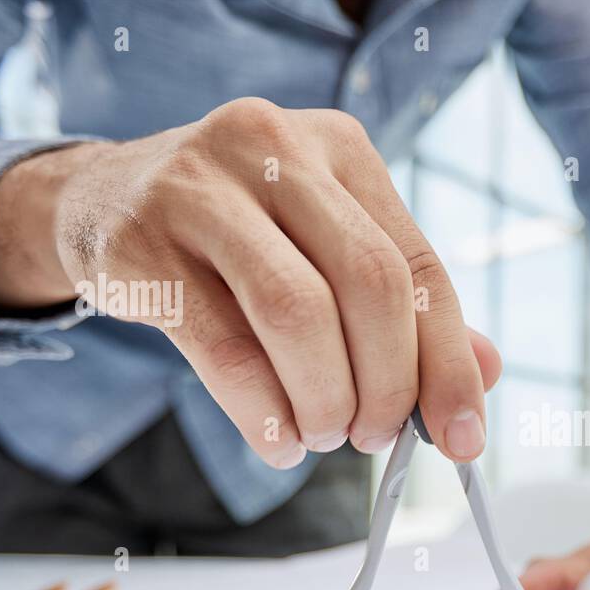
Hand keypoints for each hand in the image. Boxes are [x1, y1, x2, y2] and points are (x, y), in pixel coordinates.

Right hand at [0, 97, 498, 465]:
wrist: (102, 201)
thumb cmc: (242, 237)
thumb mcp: (329, 247)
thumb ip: (407, 306)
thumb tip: (488, 375)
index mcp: (342, 148)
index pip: (420, 264)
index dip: (450, 362)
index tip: (464, 438)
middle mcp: (274, 148)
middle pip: (370, 284)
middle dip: (388, 383)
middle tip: (374, 436)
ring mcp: (198, 188)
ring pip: (298, 313)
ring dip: (327, 399)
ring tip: (325, 436)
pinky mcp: (140, 244)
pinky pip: (223, 349)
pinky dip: (264, 414)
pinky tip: (279, 442)